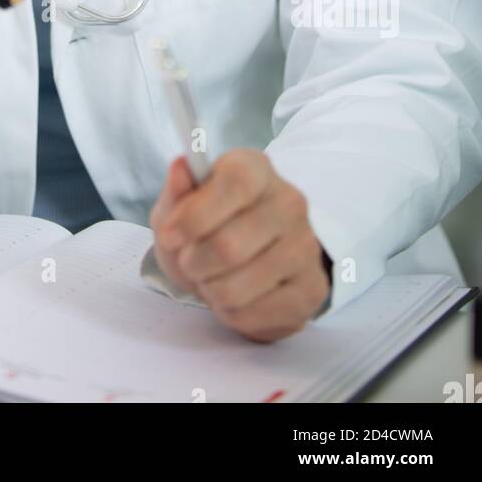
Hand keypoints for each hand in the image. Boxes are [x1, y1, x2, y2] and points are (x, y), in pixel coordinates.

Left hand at [149, 148, 330, 341]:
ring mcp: (306, 247)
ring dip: (209, 290)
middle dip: (193, 263)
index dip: (195, 215)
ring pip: (237, 288)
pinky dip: (229, 313)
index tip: (170, 235)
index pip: (235, 184)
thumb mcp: (181, 204)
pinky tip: (234, 295)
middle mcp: (289, 203)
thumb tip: (181, 167)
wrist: (249, 255)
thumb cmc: (209, 224)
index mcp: (257, 170)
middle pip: (229, 246)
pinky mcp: (311, 289)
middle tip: (188, 262)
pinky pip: (253, 314)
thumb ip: (178, 191)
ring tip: (210, 279)